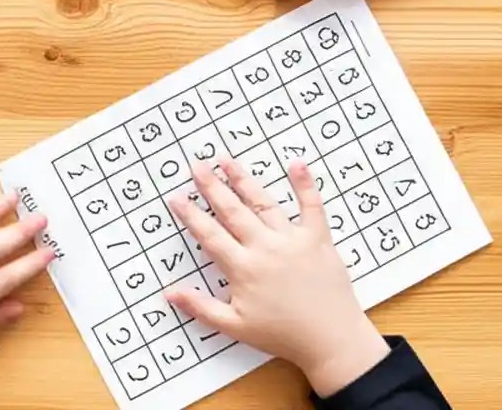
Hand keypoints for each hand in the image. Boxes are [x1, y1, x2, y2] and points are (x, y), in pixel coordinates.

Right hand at [165, 160, 389, 397]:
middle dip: (212, 186)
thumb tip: (170, 294)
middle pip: (232, 210)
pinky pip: (311, 207)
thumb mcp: (235, 327)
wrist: (331, 340)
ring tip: (227, 160)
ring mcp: (292, 240)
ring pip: (263, 203)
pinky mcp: (317, 239)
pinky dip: (304, 184)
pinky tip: (296, 164)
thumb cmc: (283, 335)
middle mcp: (265, 248)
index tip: (177, 197)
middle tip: (197, 166)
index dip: (191, 215)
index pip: (210, 235)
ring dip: (243, 180)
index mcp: (243, 268)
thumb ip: (201, 308)